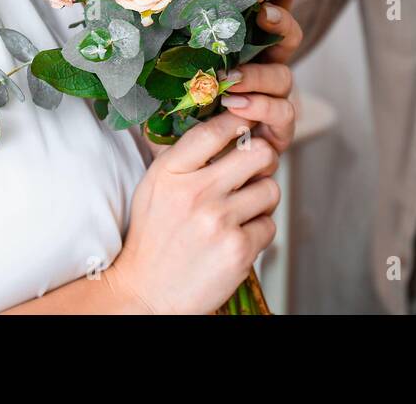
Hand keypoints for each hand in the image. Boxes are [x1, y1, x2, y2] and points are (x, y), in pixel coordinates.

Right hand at [108, 111, 279, 313]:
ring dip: (262, 200)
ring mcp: (218, 221)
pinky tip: (236, 239)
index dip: (237, 122)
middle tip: (255, 172)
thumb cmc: (154, 236)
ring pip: (270, 190)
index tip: (247, 123)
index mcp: (170, 172)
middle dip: (263, 161)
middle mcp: (194, 193)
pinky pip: (269, 226)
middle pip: (257, 153)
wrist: (145, 293)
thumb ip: (185, 157)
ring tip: (241, 212)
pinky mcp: (238, 250)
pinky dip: (258, 233)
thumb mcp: (156, 186)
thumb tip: (225, 126)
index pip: (213, 130)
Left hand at [142, 0, 300, 163]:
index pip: (270, 14)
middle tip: (261, 14)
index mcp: (245, 50)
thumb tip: (133, 17)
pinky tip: (236, 108)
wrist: (183, 170)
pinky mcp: (277, 132)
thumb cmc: (175, 119)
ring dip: (259, 75)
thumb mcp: (165, 79)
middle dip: (280, 22)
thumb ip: (162, 51)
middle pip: (289, 37)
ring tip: (230, 80)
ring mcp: (274, 100)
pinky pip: (283, 114)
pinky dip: (261, 108)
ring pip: (284, 77)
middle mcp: (265, 70)